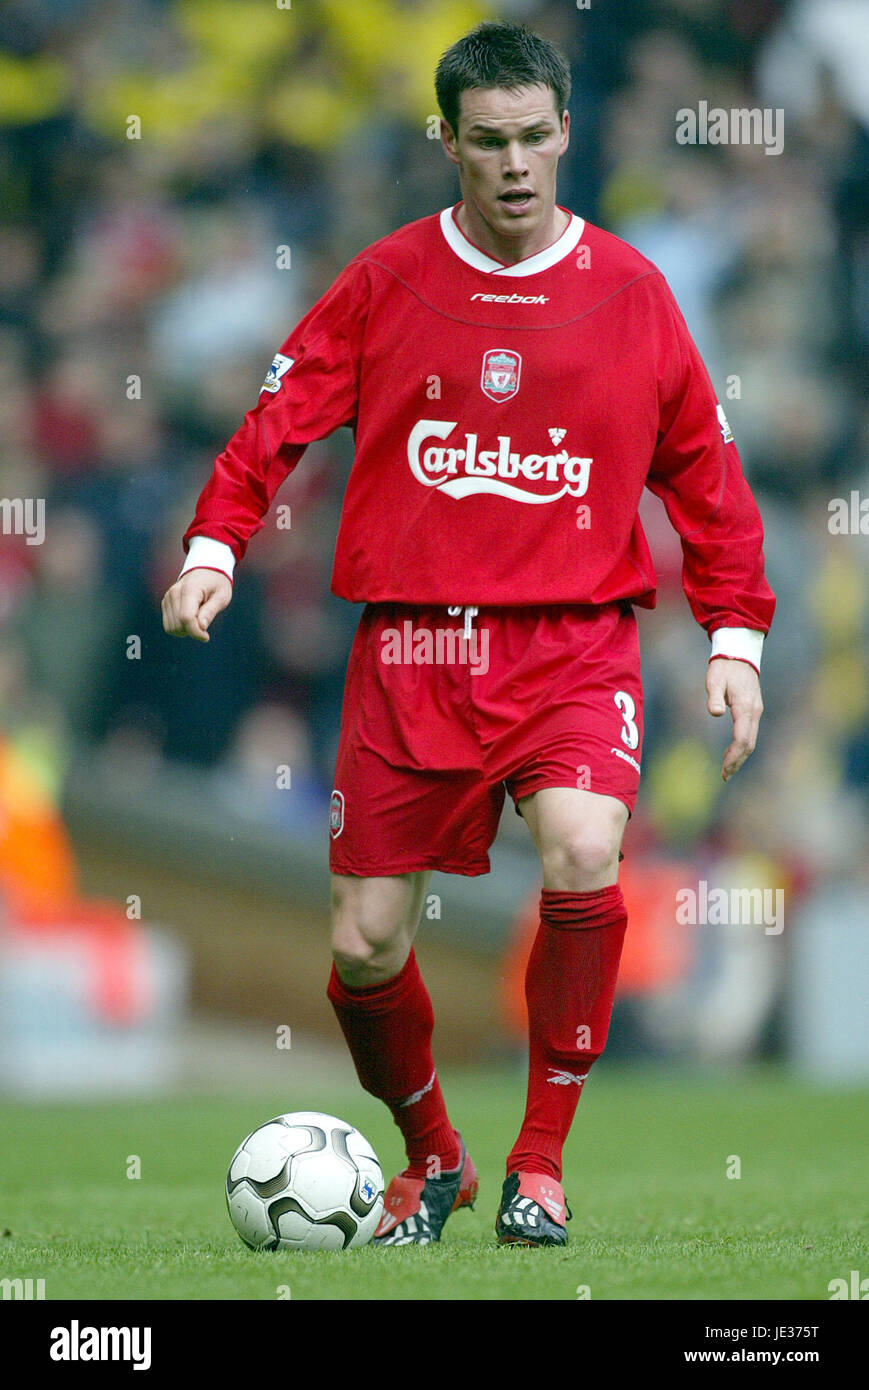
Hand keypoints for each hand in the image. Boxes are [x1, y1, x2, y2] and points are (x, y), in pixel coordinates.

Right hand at [161, 568, 232, 642]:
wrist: (206, 570)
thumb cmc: (217, 584)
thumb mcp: (222, 596)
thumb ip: (210, 611)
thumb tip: (201, 627)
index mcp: (189, 590)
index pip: (186, 618)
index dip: (196, 632)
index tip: (206, 637)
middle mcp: (174, 593)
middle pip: (178, 625)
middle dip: (192, 631)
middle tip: (204, 624)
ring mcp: (167, 598)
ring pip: (171, 628)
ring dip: (185, 630)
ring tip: (197, 619)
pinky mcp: (165, 603)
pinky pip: (168, 625)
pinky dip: (179, 627)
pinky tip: (190, 619)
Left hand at [706, 658, 763, 780]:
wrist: (739, 656)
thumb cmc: (724, 668)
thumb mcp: (714, 679)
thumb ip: (714, 696)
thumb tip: (715, 713)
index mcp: (745, 706)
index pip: (742, 737)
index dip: (734, 754)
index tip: (724, 767)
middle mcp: (754, 712)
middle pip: (749, 743)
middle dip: (737, 761)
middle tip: (724, 776)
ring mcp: (756, 712)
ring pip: (751, 740)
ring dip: (740, 757)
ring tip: (728, 771)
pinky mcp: (753, 711)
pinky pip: (750, 734)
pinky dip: (742, 747)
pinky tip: (732, 755)